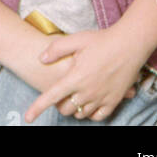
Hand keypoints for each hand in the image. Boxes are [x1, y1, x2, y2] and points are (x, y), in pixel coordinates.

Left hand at [25, 27, 144, 123]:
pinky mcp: (113, 101)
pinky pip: (97, 116)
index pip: (51, 97)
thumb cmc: (102, 40)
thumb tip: (41, 59)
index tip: (27, 117)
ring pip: (80, 114)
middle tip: (63, 90)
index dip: (37, 108)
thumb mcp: (76, 39)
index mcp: (75, 77)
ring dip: (74, 107)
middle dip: (59, 103)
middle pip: (65, 109)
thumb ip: (56, 49)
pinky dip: (90, 113)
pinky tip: (89, 101)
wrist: (129, 45)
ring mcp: (101, 98)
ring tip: (77, 93)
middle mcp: (87, 92)